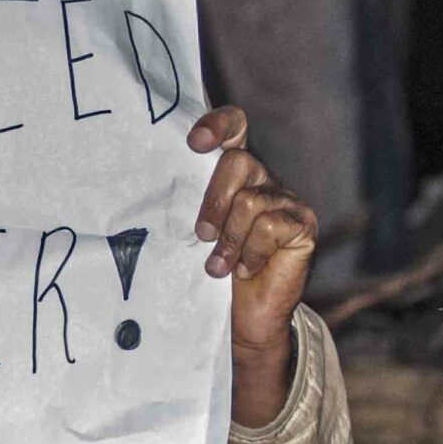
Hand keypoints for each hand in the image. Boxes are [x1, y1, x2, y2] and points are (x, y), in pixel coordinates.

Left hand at [187, 107, 316, 425]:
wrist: (239, 319)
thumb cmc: (207, 271)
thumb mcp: (190, 232)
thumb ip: (182, 202)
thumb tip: (140, 185)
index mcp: (234, 171)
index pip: (235, 125)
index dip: (218, 124)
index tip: (194, 142)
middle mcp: (263, 178)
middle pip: (237, 161)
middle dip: (213, 201)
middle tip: (201, 235)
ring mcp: (286, 200)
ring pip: (250, 200)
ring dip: (229, 239)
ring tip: (219, 265)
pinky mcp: (301, 224)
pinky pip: (270, 226)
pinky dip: (251, 252)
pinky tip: (246, 269)